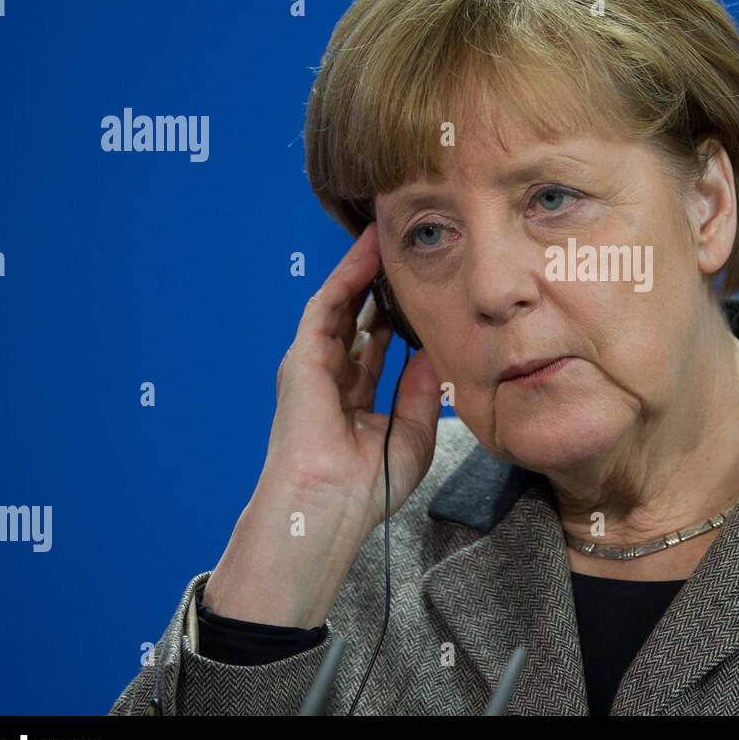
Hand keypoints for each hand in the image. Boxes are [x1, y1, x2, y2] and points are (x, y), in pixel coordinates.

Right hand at [203, 222, 440, 626]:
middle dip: (380, 288)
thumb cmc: (366, 484)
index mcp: (353, 402)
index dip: (396, 320)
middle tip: (406, 256)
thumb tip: (436, 352)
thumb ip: (424, 391)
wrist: (328, 503)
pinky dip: (347, 274)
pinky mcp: (303, 355)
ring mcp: (314, 366)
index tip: (420, 295)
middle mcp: (331, 380)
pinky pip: (327, 304)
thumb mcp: (413, 432)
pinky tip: (367, 250)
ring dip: (363, 270)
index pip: (376, 349)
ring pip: (341, 304)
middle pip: (357, 320)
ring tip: (387, 236)